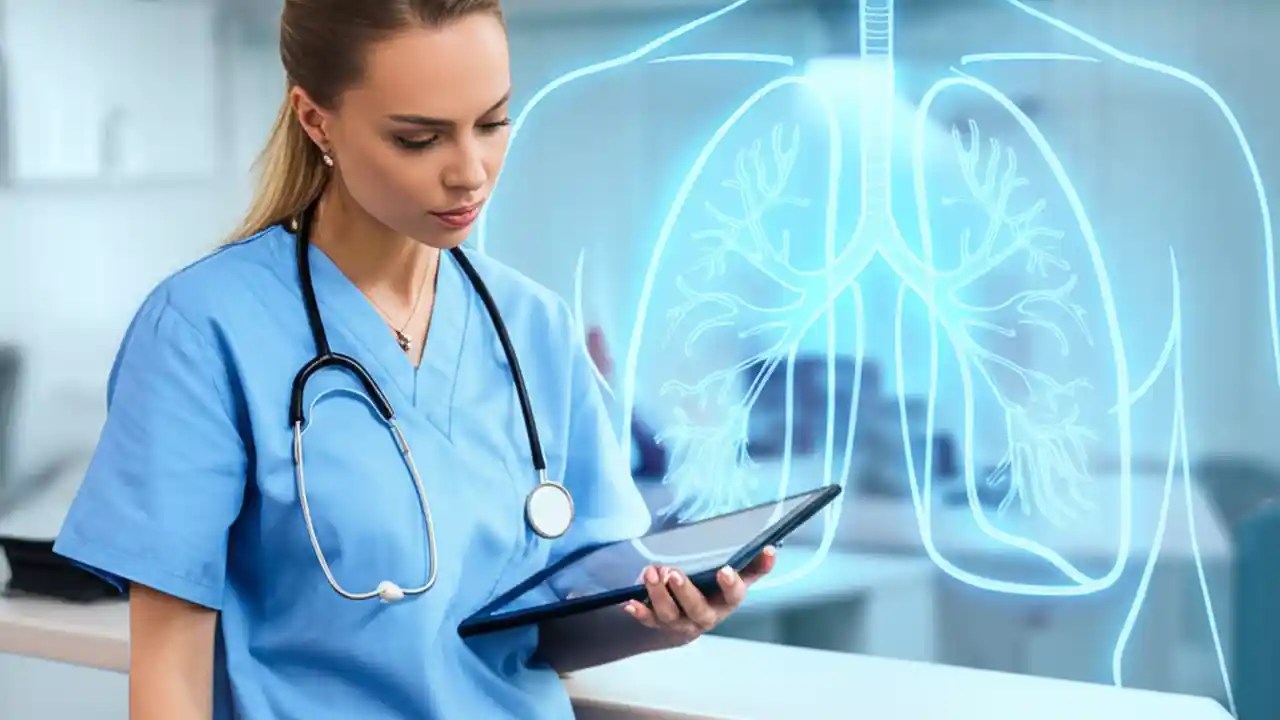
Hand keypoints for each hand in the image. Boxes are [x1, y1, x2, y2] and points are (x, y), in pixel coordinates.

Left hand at [621, 546, 776, 642]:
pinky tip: (630, 601)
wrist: (692, 623)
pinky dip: (640, 612)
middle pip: (696, 608)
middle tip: (672, 572)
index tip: (725, 570)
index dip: (730, 583)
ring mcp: (681, 623)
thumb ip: (754, 565)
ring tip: (650, 572)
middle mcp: (704, 616)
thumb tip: (771, 548)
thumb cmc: (716, 594)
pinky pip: (649, 620)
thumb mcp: (736, 581)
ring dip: (657, 594)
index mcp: (726, 602)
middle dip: (684, 591)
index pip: (733, 595)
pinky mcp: (660, 624)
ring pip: (669, 613)